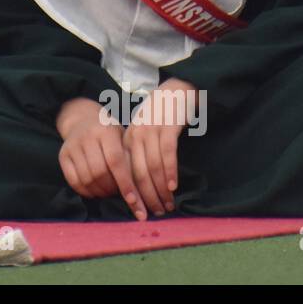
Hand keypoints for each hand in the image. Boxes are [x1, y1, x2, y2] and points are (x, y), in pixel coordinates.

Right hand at [56, 95, 145, 219]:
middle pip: (100, 172)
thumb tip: (145, 188)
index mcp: (106, 131)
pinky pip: (73, 181)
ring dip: (100, 192)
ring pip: (87, 179)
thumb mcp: (122, 137)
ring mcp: (72, 146)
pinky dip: (86, 192)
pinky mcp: (63, 155)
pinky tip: (95, 191)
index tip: (133, 201)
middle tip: (120, 193)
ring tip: (109, 192)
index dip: (125, 183)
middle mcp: (87, 136)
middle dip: (112, 189)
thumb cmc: (110, 134)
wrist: (82, 120)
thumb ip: (130, 158)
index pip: (116, 161)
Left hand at [122, 78, 195, 216]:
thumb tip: (141, 187)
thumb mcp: (145, 135)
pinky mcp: (167, 125)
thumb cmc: (161, 117)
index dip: (134, 194)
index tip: (141, 212)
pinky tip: (173, 186)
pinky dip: (169, 171)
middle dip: (147, 196)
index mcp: (127, 140)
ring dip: (160, 189)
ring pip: (152, 166)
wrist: (176, 91)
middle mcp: (135, 135)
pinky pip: (167, 153)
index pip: (126, 172)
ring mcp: (151, 129)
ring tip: (168, 204)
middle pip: (138, 173)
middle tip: (157, 212)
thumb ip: (140, 156)